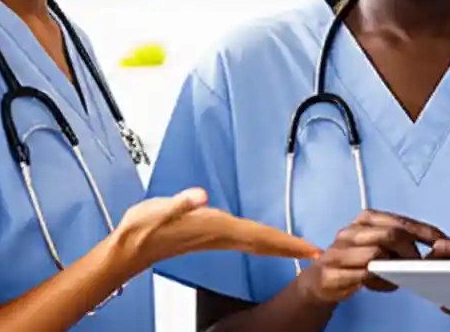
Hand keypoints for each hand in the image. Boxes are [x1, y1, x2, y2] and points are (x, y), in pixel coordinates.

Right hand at [114, 187, 320, 269]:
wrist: (131, 246)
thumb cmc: (145, 227)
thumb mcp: (160, 209)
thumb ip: (180, 202)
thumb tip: (198, 196)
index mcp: (217, 227)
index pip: (260, 236)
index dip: (286, 242)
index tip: (309, 249)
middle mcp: (222, 235)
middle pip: (264, 243)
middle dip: (291, 247)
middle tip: (318, 252)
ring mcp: (218, 237)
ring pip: (258, 243)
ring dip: (281, 245)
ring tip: (302, 247)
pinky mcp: (212, 236)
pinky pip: (248, 240)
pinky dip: (265, 241)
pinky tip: (271, 241)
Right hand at [293, 209, 445, 305]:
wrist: (321, 279)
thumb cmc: (356, 260)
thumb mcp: (377, 245)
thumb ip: (399, 241)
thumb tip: (431, 248)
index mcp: (366, 219)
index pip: (401, 221)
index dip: (425, 232)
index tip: (442, 242)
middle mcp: (351, 231)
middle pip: (390, 234)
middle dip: (410, 251)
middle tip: (418, 265)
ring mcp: (338, 250)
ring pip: (376, 254)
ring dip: (393, 268)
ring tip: (397, 276)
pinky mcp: (331, 272)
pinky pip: (362, 276)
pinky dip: (378, 282)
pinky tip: (380, 284)